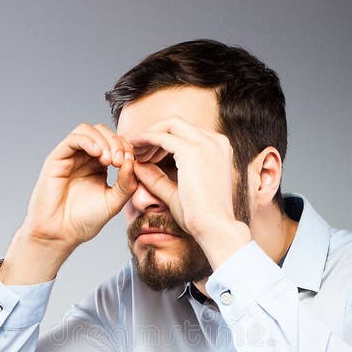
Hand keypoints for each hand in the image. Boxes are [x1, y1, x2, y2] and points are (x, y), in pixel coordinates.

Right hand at [23, 122, 137, 248]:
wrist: (61, 233)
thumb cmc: (84, 220)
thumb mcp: (114, 202)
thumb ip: (126, 183)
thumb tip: (132, 161)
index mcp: (99, 166)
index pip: (116, 144)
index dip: (126, 148)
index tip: (131, 164)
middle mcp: (84, 158)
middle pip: (103, 133)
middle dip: (116, 142)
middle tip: (120, 162)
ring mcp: (71, 157)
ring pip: (88, 130)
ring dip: (103, 140)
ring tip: (109, 160)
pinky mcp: (57, 158)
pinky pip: (73, 139)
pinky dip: (88, 141)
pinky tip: (98, 154)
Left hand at [130, 116, 250, 265]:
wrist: (215, 228)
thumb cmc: (201, 217)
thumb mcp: (177, 192)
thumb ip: (158, 178)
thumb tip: (138, 166)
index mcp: (218, 149)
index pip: (186, 133)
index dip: (163, 140)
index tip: (147, 153)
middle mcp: (215, 141)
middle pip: (177, 124)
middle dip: (154, 132)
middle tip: (136, 148)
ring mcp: (206, 143)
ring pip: (169, 125)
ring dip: (149, 135)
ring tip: (134, 150)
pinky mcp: (192, 151)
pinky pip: (162, 137)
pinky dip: (147, 140)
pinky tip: (135, 151)